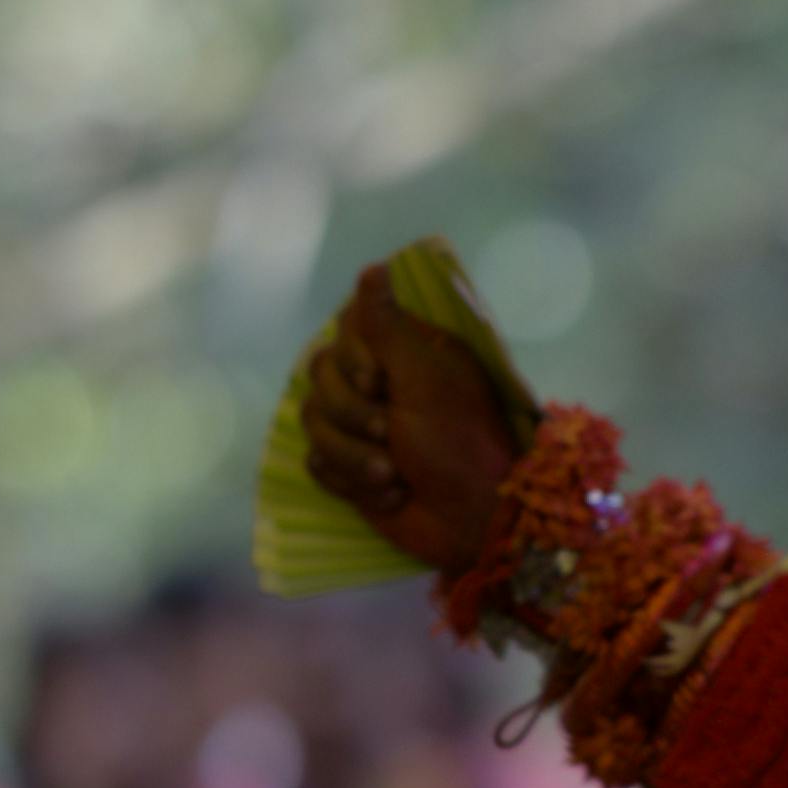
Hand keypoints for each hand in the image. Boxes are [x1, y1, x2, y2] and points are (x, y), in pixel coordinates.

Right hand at [299, 268, 527, 575]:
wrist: (474, 521)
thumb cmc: (459, 442)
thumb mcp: (425, 378)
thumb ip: (388, 326)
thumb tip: (373, 266)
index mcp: (403, 352)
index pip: (345, 329)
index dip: (353, 359)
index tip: (379, 382)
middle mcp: (379, 383)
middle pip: (320, 376)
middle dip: (354, 416)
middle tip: (392, 436)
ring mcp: (361, 427)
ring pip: (313, 422)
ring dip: (353, 457)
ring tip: (394, 476)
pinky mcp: (350, 469)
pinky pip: (317, 464)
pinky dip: (350, 483)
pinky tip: (391, 495)